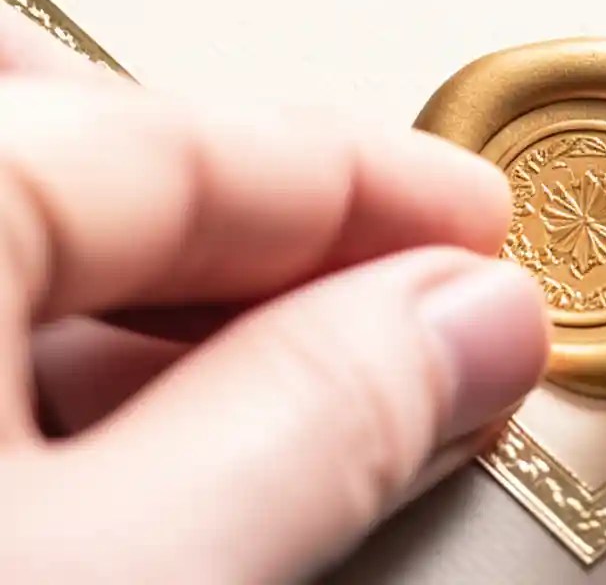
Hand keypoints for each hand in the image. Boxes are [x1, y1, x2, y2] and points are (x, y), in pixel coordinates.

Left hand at [0, 7, 548, 581]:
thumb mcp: (112, 571)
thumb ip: (302, 422)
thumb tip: (472, 321)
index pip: (172, 141)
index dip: (367, 184)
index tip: (482, 225)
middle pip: (93, 174)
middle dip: (286, 238)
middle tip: (426, 289)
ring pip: (27, 265)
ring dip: (195, 320)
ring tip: (329, 377)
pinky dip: (89, 394)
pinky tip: (167, 444)